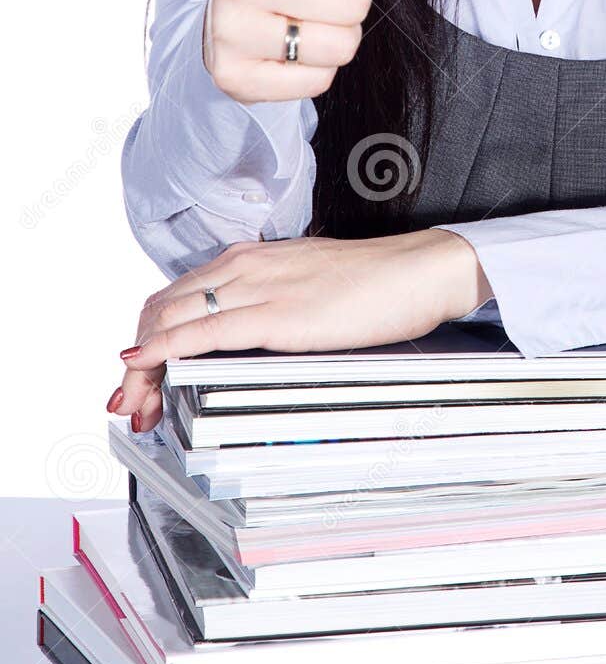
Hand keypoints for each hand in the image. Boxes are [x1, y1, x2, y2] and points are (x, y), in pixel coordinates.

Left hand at [106, 230, 487, 432]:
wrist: (418, 271)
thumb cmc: (374, 282)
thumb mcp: (305, 285)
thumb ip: (269, 303)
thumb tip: (245, 340)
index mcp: (248, 260)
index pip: (174, 297)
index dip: (145, 337)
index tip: (139, 376)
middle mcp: (242, 266)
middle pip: (160, 309)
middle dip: (134, 360)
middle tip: (130, 403)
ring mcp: (257, 287)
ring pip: (171, 320)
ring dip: (141, 365)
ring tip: (135, 403)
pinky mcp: (276, 314)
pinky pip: (203, 332)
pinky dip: (163, 349)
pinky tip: (145, 364)